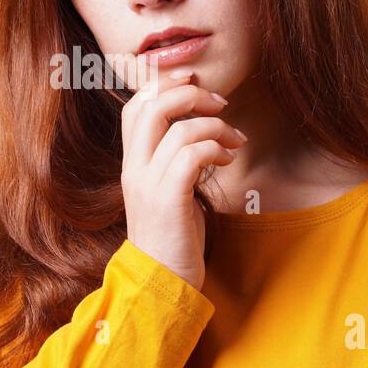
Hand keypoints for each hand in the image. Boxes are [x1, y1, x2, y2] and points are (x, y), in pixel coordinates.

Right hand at [119, 69, 246, 290]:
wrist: (161, 283)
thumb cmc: (172, 237)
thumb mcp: (166, 190)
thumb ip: (173, 161)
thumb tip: (199, 129)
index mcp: (132, 164)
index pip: (135, 107)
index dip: (164, 86)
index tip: (195, 85)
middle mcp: (134, 169)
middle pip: (153, 106)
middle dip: (191, 95)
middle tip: (220, 103)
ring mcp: (148, 184)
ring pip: (179, 129)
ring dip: (216, 126)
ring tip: (235, 140)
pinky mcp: (169, 200)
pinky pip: (193, 155)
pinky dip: (216, 148)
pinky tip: (229, 158)